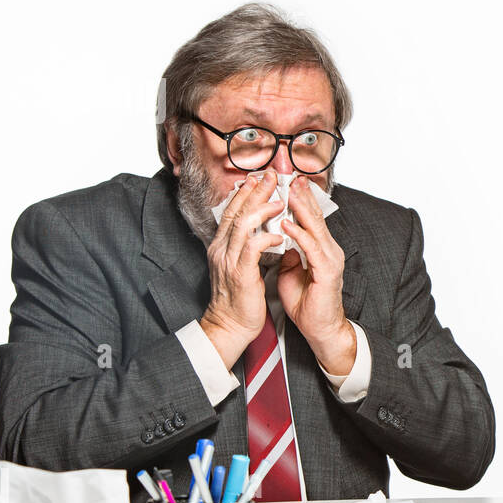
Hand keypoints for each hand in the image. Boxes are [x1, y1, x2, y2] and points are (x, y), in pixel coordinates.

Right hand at [200, 170, 284, 367]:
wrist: (231, 326)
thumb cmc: (239, 298)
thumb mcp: (240, 267)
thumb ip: (246, 248)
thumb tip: (260, 231)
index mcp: (222, 247)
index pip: (232, 212)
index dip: (245, 194)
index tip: (258, 179)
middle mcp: (222, 250)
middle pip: (236, 211)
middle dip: (255, 192)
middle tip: (271, 176)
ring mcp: (229, 261)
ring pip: (243, 225)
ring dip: (262, 210)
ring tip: (280, 201)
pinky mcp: (240, 274)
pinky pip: (253, 248)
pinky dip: (266, 238)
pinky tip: (279, 234)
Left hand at [277, 174, 355, 374]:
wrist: (320, 328)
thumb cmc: (307, 302)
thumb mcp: (291, 271)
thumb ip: (288, 253)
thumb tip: (278, 238)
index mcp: (321, 248)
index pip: (310, 218)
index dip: (299, 199)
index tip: (287, 182)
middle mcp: (329, 249)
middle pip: (315, 217)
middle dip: (303, 195)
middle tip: (291, 175)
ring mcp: (331, 259)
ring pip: (315, 228)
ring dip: (301, 209)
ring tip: (288, 193)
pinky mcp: (328, 272)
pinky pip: (312, 249)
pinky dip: (299, 235)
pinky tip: (287, 225)